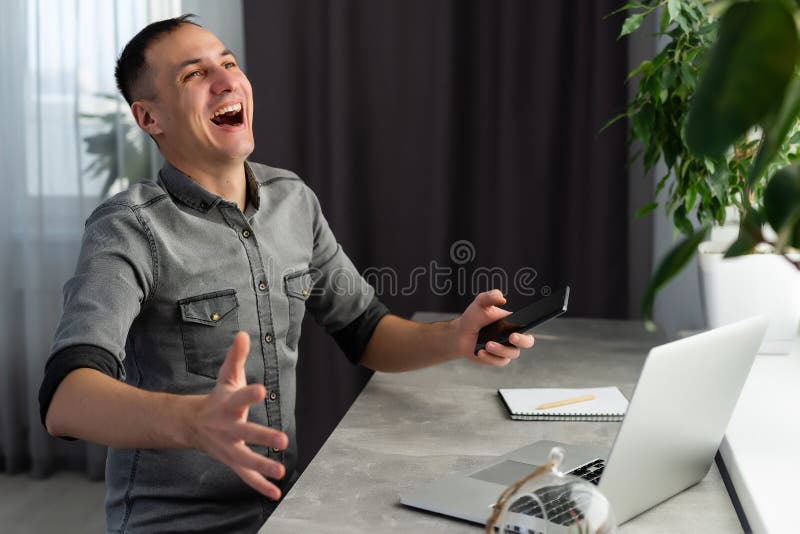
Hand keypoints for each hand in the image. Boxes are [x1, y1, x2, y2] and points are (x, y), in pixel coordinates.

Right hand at [188, 331, 288, 499]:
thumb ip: (236, 357)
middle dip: (263, 437)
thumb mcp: (225, 377)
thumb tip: (243, 333)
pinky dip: (260, 485)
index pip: (240, 397)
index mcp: (227, 405)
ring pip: (246, 459)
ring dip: (263, 466)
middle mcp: (227, 428)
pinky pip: (246, 476)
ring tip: (282, 471)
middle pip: (245, 433)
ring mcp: (228, 447)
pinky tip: (276, 493)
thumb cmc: (218, 398)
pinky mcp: (232, 461)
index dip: (250, 393)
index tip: (262, 389)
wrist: (191, 425)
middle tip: (282, 439)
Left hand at [452, 290, 534, 365]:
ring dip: (500, 349)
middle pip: (527, 342)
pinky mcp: (496, 359)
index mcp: (512, 322)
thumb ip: (490, 297)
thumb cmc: (473, 318)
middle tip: (511, 337)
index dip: (530, 325)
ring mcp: (505, 349)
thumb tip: (502, 298)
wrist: (460, 334)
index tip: (521, 325)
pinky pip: (498, 361)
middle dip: (522, 340)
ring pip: (511, 353)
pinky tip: (480, 352)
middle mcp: (512, 337)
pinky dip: (489, 358)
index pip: (527, 324)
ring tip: (487, 344)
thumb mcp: (480, 303)